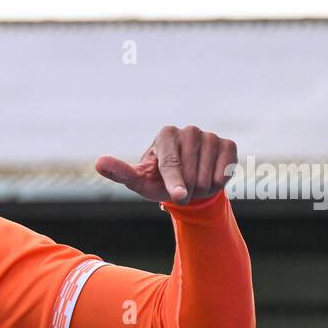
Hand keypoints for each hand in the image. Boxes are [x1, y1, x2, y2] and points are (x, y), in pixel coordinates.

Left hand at [95, 125, 236, 203]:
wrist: (186, 183)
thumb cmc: (158, 180)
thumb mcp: (138, 180)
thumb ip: (120, 172)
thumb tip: (99, 163)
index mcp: (166, 134)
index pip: (170, 163)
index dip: (174, 184)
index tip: (178, 197)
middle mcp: (189, 130)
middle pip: (190, 172)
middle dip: (186, 190)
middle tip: (181, 188)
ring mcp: (210, 135)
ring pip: (208, 175)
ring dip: (201, 189)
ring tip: (194, 184)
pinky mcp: (228, 144)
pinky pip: (226, 171)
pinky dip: (218, 183)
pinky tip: (210, 178)